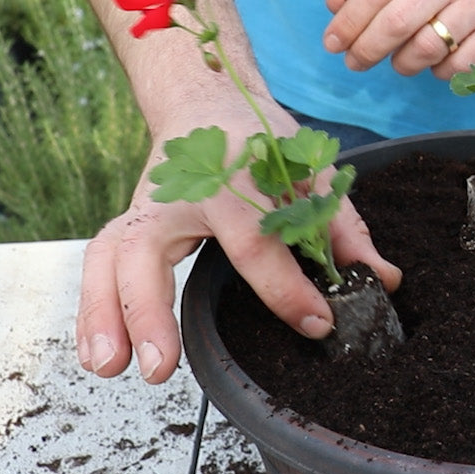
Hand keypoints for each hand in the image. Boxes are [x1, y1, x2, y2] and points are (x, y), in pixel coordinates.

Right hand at [75, 102, 401, 383]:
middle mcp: (176, 193)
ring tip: (111, 370)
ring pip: (108, 257)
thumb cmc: (260, 140)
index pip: (255, 239)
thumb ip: (342, 225)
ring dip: (103, 315)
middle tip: (159, 368)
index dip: (287, 287)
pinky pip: (101, 266)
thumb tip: (381, 279)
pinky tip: (103, 358)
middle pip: (148, 249)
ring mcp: (144, 208)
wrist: (207, 103)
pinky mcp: (128, 225)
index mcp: (230, 175)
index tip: (317, 325)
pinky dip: (94, 310)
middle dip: (150, 308)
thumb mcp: (311, 168)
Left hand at [323, 0, 474, 80]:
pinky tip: (434, 62)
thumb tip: (335, 5)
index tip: (332, 43)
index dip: (348, 22)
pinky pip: (459, 65)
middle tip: (354, 62)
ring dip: (402, 63)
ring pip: (426, 48)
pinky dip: (438, 71)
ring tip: (398, 60)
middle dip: (366, 49)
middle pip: (396, 23)